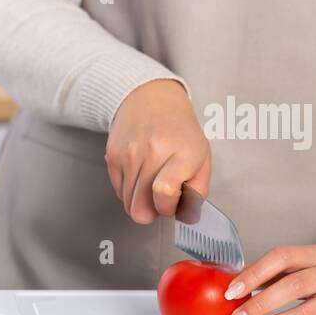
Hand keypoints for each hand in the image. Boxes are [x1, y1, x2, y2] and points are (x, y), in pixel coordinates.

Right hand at [106, 79, 209, 222]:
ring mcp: (129, 154)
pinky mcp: (113, 156)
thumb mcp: (203, 158)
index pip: (164, 193)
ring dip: (141, 200)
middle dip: (153, 210)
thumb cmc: (180, 131)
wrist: (150, 99)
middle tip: (163, 194)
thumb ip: (197, 192)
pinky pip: (118, 191)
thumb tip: (185, 215)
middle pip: (140, 208)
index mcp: (181, 153)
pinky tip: (140, 172)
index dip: (167, 207)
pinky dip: (129, 189)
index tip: (173, 202)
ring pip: (128, 204)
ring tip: (152, 180)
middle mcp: (153, 152)